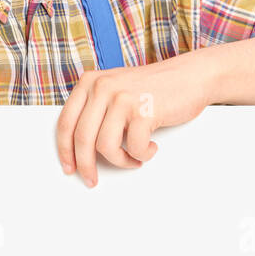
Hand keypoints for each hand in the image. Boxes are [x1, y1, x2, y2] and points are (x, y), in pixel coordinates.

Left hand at [56, 51, 214, 186]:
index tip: (69, 167)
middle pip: (82, 138)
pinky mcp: (143, 110)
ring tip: (132, 158)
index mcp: (89, 82)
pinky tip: (151, 146)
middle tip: (92, 179)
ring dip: (120, 161)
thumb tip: (78, 150)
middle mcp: (102, 87)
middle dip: (86, 165)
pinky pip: (134, 148)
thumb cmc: (153, 89)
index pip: (66, 122)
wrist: (190, 76)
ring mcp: (122, 98)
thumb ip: (95, 109)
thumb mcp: (114, 90)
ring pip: (105, 147)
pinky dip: (142, 155)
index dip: (65, 150)